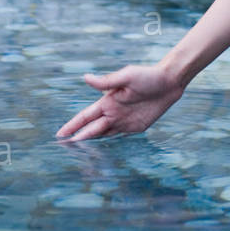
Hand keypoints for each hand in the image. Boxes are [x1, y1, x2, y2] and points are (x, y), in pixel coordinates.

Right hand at [55, 64, 184, 141]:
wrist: (170, 82)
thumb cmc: (148, 76)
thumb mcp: (127, 76)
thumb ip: (107, 81)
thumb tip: (85, 78)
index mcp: (107, 102)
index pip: (85, 117)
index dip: (72, 126)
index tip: (59, 134)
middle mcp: (112, 113)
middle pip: (91, 129)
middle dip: (77, 139)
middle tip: (62, 150)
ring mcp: (123, 121)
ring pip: (102, 135)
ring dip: (90, 143)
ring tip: (76, 154)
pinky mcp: (135, 127)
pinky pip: (117, 137)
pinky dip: (107, 145)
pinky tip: (100, 152)